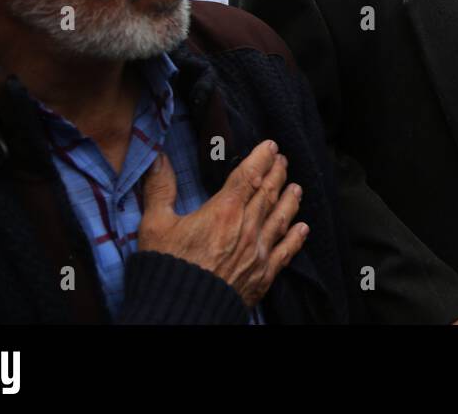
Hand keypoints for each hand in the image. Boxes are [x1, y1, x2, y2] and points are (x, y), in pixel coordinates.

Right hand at [139, 139, 307, 306]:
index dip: (260, 158)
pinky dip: (296, 238)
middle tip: (283, 161)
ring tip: (296, 187)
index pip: (248, 176)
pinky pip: (286, 252)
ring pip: (281, 218)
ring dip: (290, 200)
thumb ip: (159, 189)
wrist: (182, 311)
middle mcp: (247, 228)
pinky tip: (302, 229)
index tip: (270, 146)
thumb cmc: (167, 267)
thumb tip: (159, 158)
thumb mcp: (155, 225)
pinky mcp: (263, 275)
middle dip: (277, 174)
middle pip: (268, 193)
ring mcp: (258, 252)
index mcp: (224, 211)